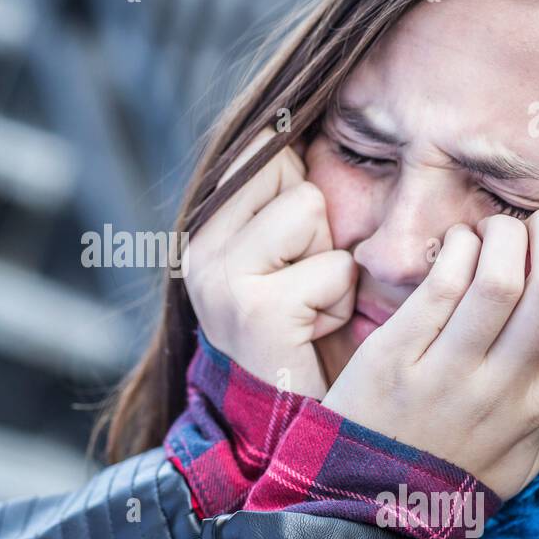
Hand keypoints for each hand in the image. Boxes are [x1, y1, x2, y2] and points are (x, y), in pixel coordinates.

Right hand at [181, 128, 355, 397]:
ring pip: (313, 210)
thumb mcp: (282, 254)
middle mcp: (198, 246)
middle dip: (319, 230)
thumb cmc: (297, 332)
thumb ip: (282, 195)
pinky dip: (340, 304)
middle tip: (303, 286)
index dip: (302, 190)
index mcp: (201, 226)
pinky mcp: (255, 309)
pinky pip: (333, 268)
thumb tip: (304, 117)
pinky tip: (313, 333)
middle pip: (294, 176)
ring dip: (332, 265)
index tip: (296, 249)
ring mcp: (220, 276)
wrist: (282, 421)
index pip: (265, 150)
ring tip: (311, 309)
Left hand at [321, 209, 538, 499]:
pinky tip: (456, 246)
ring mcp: (450, 371)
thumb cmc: (449, 476)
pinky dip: (457, 247)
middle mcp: (506, 387)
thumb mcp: (524, 462)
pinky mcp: (396, 354)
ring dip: (502, 233)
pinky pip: (440, 283)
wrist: (365, 504)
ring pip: (500, 275)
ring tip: (492, 234)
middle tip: (538, 227)